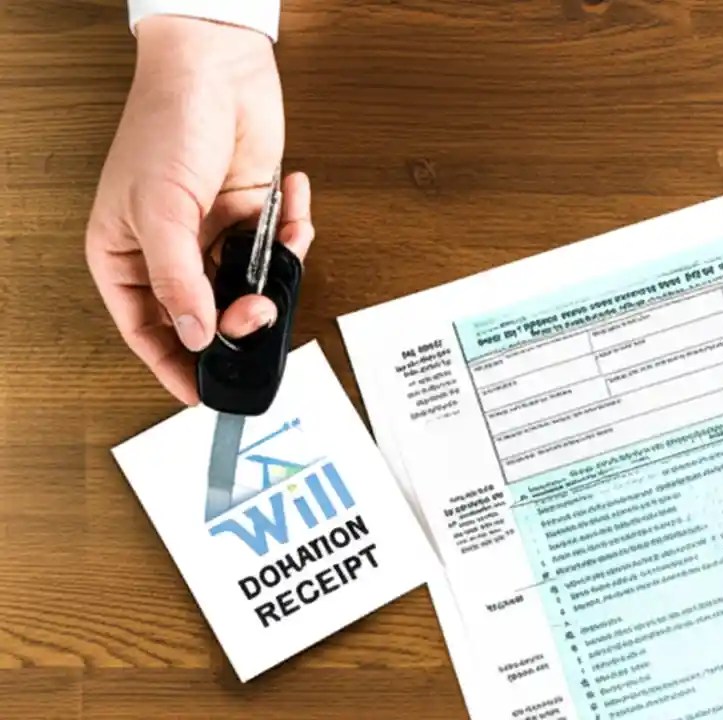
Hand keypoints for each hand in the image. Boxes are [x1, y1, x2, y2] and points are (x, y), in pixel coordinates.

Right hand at [85, 17, 313, 404]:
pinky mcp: (253, 216)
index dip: (175, 365)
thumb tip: (194, 335)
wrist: (216, 66)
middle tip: (256, 313)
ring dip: (273, 277)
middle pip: (207, 314)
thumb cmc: (166, 125)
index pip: (148, 330)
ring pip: (250, 286)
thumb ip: (177, 282)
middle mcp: (171, 251)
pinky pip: (281, 247)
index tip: (204, 394)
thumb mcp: (160, 212)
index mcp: (125, 256)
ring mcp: (215, 235)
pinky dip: (295, 232)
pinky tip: (291, 200)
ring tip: (278, 249)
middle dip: (238, 318)